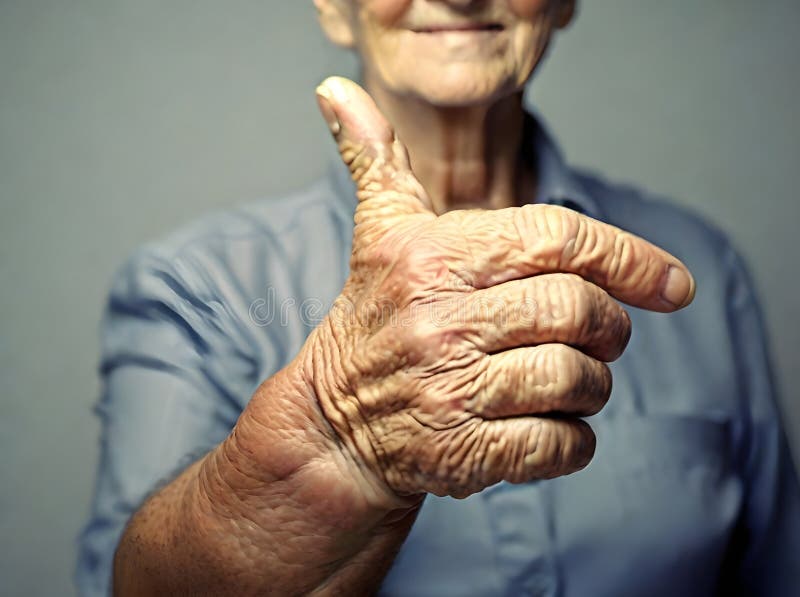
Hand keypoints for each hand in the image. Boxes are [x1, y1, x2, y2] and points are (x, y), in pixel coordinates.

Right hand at [301, 77, 694, 503]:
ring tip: (572, 381)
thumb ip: (376, 159)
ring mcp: (449, 389)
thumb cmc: (376, 316)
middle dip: (610, 327)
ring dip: (593, 385)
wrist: (334, 417)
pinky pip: (558, 445)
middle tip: (601, 334)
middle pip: (579, 310)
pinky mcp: (461, 452)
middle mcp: (439, 320)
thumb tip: (336, 92)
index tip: (672, 284)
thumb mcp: (378, 233)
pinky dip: (575, 440)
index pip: (558, 239)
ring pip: (575, 379)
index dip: (629, 256)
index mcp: (433, 257)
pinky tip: (555, 426)